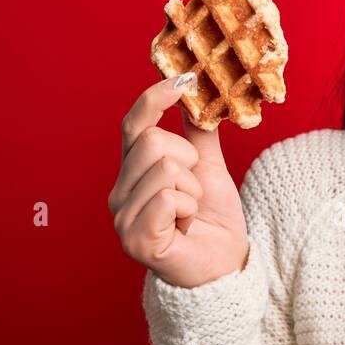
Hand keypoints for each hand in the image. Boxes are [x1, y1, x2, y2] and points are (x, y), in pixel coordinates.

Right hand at [108, 73, 250, 287]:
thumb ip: (198, 135)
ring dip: (193, 190)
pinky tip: (186, 226)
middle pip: (155, 142)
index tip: (184, 80)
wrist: (224, 264)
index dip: (155, 99)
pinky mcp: (135, 239)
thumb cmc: (213, 220)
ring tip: (190, 212)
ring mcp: (123, 217)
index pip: (134, 125)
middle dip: (189, 162)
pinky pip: (169, 197)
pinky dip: (190, 208)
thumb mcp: (209, 168)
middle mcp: (120, 192)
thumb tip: (196, 94)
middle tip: (194, 191)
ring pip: (166, 169)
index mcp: (133, 172)